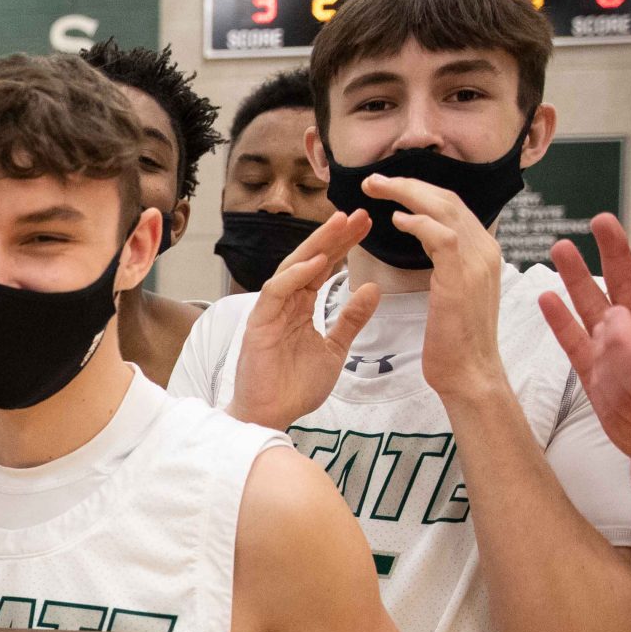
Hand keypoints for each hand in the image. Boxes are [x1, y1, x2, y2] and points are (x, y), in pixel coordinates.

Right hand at [232, 210, 379, 428]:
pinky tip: (317, 262)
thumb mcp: (335, 348)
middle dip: (333, 236)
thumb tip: (371, 288)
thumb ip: (350, 319)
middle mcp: (284, 303)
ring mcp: (270, 312)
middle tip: (359, 214)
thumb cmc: (295, 386)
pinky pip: (275, 292)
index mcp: (300, 306)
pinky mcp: (259, 324)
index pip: (324, 267)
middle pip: (310, 259)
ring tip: (340, 224)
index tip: (367, 226)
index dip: (344, 245)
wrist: (271, 416)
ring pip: (292, 268)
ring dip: (316, 245)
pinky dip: (295, 276)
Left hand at [363, 174, 505, 408]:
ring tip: (376, 189)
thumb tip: (432, 245)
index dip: (420, 192)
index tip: (389, 187)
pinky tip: (396, 220)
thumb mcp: (455, 293)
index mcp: (483, 251)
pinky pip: (441, 236)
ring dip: (407, 194)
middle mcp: (485, 249)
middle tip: (374, 180)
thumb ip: (449, 264)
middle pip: (448, 199)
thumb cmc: (455, 340)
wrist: (470, 372)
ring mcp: (478, 261)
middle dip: (409, 184)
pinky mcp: (462, 276)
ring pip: (444, 208)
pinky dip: (418, 223)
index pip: (452, 206)